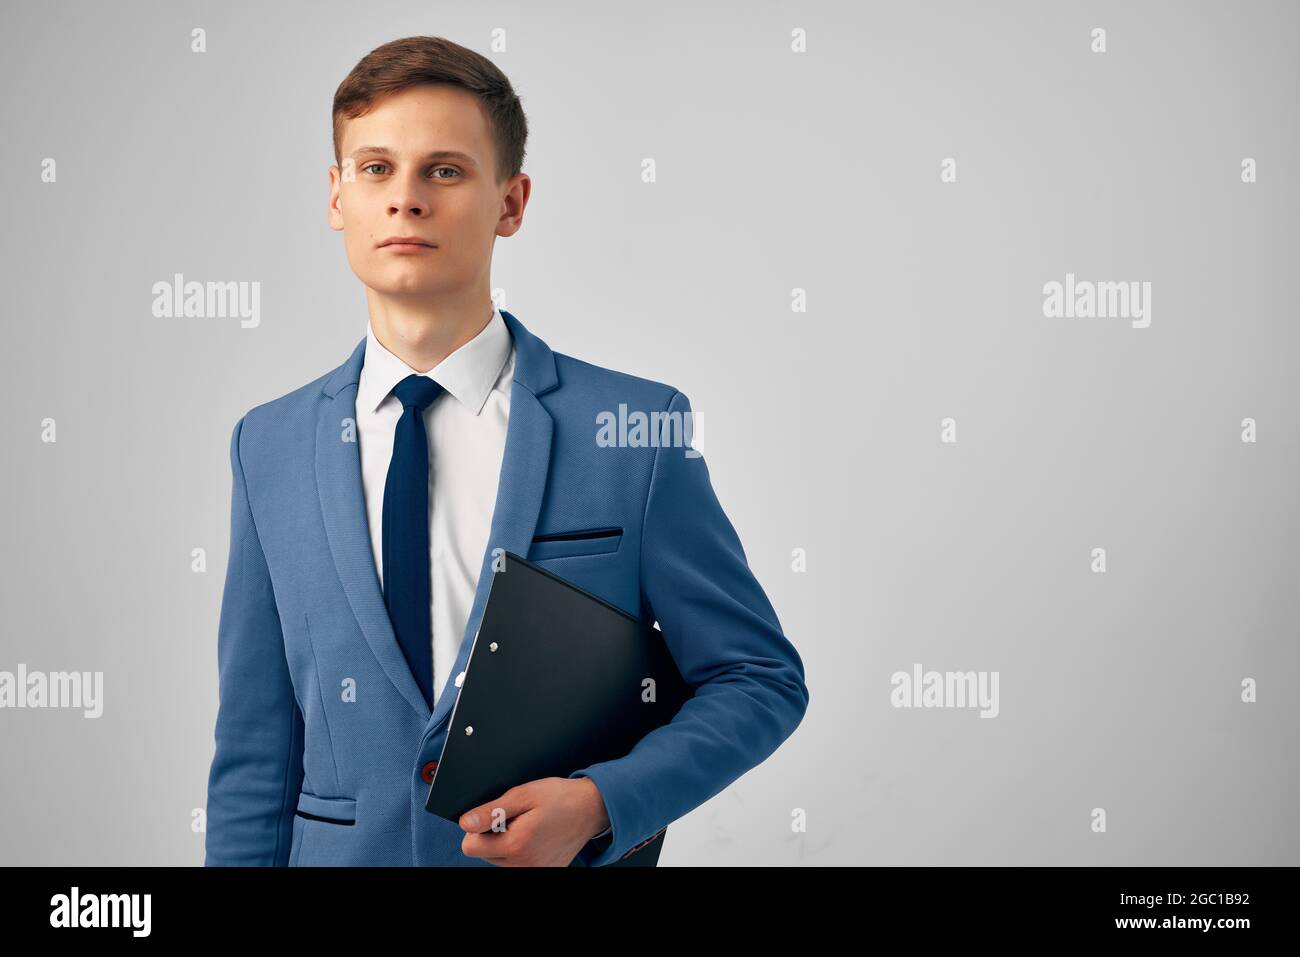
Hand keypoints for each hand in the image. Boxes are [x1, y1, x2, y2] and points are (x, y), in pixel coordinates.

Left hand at [458, 776, 610, 866]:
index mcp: (515, 845)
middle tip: (518, 818)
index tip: (496, 816)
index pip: (470, 846)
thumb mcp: (523, 795)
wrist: (592, 808)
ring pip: (500, 859)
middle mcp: (523, 864)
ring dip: (508, 843)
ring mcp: (535, 870)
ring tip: (529, 825)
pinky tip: (537, 836)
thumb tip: (465, 823)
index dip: (479, 827)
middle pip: (484, 853)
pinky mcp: (544, 871)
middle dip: (494, 834)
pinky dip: (522, 850)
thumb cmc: (560, 797)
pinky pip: (518, 864)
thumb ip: (491, 811)